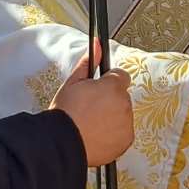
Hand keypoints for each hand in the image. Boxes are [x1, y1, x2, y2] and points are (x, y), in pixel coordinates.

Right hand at [51, 46, 133, 165]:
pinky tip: (97, 134)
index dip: (108, 82)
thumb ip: (89, 63)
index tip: (98, 90)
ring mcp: (127, 123)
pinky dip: (114, 133)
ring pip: (123, 114)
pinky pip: (123, 132)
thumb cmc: (65, 113)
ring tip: (91, 123)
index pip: (121, 76)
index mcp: (113, 87)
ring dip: (112, 116)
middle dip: (109, 100)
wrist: (61, 143)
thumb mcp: (73, 83)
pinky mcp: (126, 140)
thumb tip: (97, 45)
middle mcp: (124, 104)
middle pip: (122, 96)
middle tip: (90, 108)